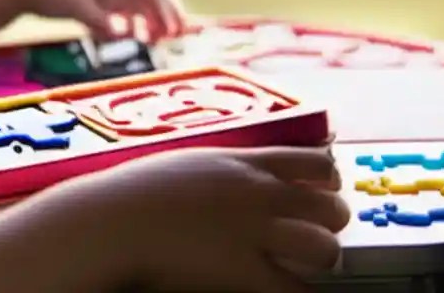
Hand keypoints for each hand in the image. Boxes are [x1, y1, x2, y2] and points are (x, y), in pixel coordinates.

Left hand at [5, 0, 187, 41]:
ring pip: (137, 6)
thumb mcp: (76, 7)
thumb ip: (98, 20)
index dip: (168, 11)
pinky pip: (120, 12)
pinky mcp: (95, 1)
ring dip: (149, 21)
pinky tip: (127, 35)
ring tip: (152, 41)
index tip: (176, 31)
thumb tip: (119, 33)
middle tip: (174, 38)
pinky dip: (129, 23)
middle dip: (165, 17)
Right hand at [60, 146, 349, 292]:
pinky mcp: (242, 271)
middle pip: (330, 205)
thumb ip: (224, 167)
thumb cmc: (136, 191)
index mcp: (245, 162)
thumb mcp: (188, 163)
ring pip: (325, 248)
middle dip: (331, 222)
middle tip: (317, 233)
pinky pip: (295, 290)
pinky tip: (288, 291)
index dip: (328, 181)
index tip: (323, 191)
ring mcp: (253, 233)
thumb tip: (240, 172)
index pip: (316, 163)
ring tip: (308, 266)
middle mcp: (258, 194)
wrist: (112, 218)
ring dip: (322, 257)